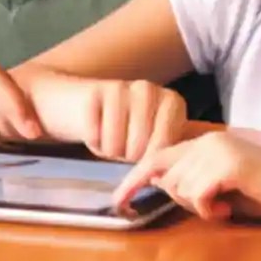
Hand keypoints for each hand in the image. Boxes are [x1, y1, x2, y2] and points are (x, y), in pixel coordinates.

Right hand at [25, 73, 186, 161]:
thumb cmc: (128, 130)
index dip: (149, 161)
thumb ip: (167, 154)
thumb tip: (167, 174)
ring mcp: (122, 86)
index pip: (163, 147)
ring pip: (115, 144)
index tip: (145, 155)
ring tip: (113, 139)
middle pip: (138, 149)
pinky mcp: (95, 91)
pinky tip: (97, 131)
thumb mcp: (155, 142)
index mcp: (172, 102)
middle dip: (128, 156)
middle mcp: (149, 90)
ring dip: (109, 150)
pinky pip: (93, 135)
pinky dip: (92, 141)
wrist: (88, 106)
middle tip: (126, 145)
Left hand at [113, 132, 260, 220]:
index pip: (156, 157)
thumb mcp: (222, 185)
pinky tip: (229, 207)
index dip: (133, 180)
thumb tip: (160, 185)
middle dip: (183, 200)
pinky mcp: (230, 164)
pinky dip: (210, 209)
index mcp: (205, 142)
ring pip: (180, 187)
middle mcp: (208, 141)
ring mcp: (218, 150)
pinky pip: (198, 193)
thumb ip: (193, 181)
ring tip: (225, 205)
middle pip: (166, 177)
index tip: (119, 202)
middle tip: (214, 206)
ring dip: (200, 206)